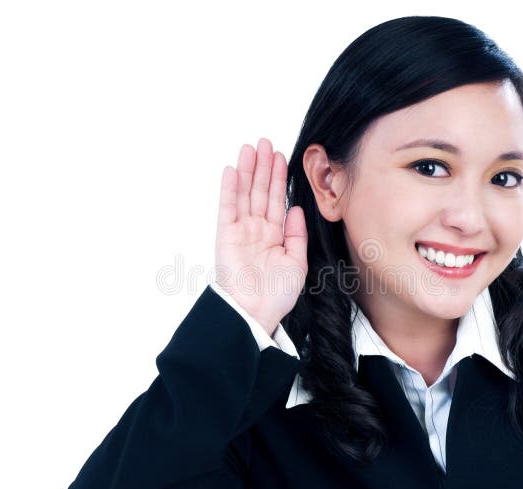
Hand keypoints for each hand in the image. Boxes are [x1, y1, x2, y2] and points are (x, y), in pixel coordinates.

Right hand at [214, 137, 307, 335]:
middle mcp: (256, 230)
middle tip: (265, 143)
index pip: (276, 200)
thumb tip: (296, 210)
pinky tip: (232, 170)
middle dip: (263, 167)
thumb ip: (296, 235)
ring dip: (247, 170)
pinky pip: (228, 207)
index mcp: (274, 236)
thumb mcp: (297, 262)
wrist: (256, 312)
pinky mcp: (226, 235)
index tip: (282, 157)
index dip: (279, 179)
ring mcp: (240, 231)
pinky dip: (229, 188)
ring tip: (250, 148)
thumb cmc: (277, 295)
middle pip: (260, 191)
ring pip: (244, 193)